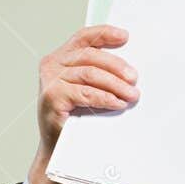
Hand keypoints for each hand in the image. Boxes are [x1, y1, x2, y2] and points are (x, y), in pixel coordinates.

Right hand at [30, 25, 138, 183]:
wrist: (57, 150)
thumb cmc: (73, 118)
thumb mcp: (84, 89)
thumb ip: (97, 74)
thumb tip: (128, 70)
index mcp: (60, 58)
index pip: (83, 38)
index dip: (104, 34)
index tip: (126, 37)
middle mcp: (52, 65)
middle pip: (89, 56)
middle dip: (116, 66)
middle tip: (134, 78)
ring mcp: (50, 81)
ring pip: (89, 74)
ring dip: (115, 84)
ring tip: (131, 94)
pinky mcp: (52, 97)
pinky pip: (85, 93)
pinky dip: (105, 98)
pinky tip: (117, 103)